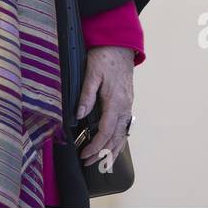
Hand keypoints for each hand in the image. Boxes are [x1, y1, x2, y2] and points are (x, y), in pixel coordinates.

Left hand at [75, 45, 134, 167]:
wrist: (120, 44)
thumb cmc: (105, 56)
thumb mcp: (91, 73)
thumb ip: (86, 95)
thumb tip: (79, 115)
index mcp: (115, 101)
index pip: (106, 131)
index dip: (96, 146)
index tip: (85, 154)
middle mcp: (125, 106)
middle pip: (116, 137)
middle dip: (103, 153)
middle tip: (89, 163)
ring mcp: (128, 105)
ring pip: (123, 134)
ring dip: (113, 150)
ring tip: (104, 163)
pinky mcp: (128, 102)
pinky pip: (125, 126)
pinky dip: (120, 140)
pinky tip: (115, 146)